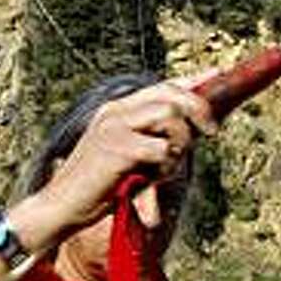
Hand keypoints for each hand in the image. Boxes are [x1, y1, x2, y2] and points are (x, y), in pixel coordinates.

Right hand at [18, 82, 215, 241]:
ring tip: (166, 167)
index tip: (218, 73)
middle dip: (198, 109)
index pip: (162, 85)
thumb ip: (153, 142)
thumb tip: (189, 134)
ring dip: (179, 142)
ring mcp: (114, 127)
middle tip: (210, 132)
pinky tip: (151, 180)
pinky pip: (160, 148)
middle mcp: (116, 111)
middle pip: (171, 93)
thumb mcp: (128, 158)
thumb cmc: (96, 187)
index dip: (193, 80)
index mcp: (118, 110)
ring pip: (169, 115)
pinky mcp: (116, 148)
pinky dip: (166, 165)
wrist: (62, 207)